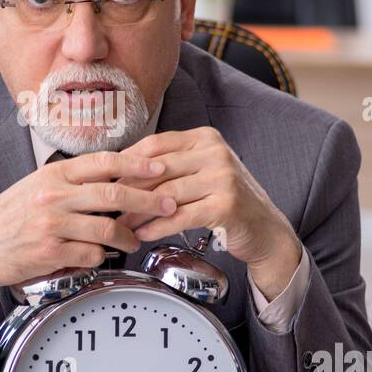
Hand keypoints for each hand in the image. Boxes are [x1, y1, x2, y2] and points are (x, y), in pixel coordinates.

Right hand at [0, 150, 178, 313]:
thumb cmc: (6, 218)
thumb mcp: (35, 188)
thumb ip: (70, 182)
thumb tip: (113, 179)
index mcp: (53, 175)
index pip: (104, 162)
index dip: (137, 163)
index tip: (160, 167)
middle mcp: (53, 196)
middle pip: (114, 194)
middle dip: (148, 201)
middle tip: (168, 205)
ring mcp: (50, 225)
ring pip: (107, 229)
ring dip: (128, 238)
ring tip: (133, 241)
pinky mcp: (49, 253)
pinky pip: (91, 255)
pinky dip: (101, 258)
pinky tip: (99, 257)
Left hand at [114, 127, 302, 300]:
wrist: (264, 228)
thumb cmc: (227, 200)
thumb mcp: (201, 172)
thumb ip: (171, 165)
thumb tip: (123, 170)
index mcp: (205, 138)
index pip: (155, 144)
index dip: (127, 161)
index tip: (106, 177)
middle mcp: (215, 152)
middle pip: (158, 168)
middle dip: (128, 189)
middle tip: (107, 204)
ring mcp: (223, 177)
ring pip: (167, 194)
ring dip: (139, 211)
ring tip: (121, 224)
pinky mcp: (226, 204)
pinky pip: (181, 216)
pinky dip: (158, 226)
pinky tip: (144, 234)